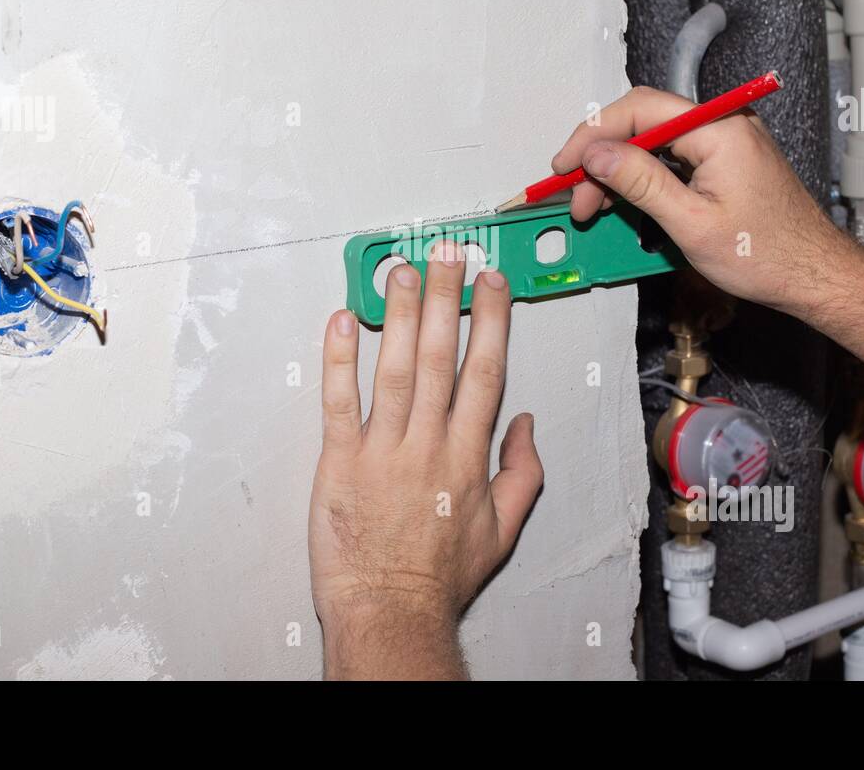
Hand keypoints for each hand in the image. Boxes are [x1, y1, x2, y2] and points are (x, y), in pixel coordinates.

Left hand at [309, 240, 543, 678]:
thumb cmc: (441, 575)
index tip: (489, 283)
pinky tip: (343, 321)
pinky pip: (339, 403)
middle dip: (445, 299)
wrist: (391, 610)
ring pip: (395, 370)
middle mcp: (429, 444)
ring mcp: (383, 450)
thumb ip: (521, 473)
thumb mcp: (503, 529)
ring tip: (402, 271)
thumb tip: (524, 424)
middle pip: (441, 358)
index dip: (488, 322)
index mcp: (468, 455)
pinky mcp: (340, 463)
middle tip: (446, 254)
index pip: (484, 373)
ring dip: (400, 316)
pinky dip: (340, 361)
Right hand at [552, 86, 850, 315]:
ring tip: (595, 205)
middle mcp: (723, 125)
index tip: (566, 165)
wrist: (814, 274)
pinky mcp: (723, 160)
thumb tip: (597, 154)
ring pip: (653, 140)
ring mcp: (725, 141)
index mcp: (719, 129)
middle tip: (577, 194)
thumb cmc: (768, 255)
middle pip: (643, 120)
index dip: (594, 134)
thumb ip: (641, 182)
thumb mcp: (691, 223)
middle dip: (602, 156)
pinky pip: (672, 156)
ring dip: (619, 170)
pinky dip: (643, 177)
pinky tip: (624, 200)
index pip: (640, 109)